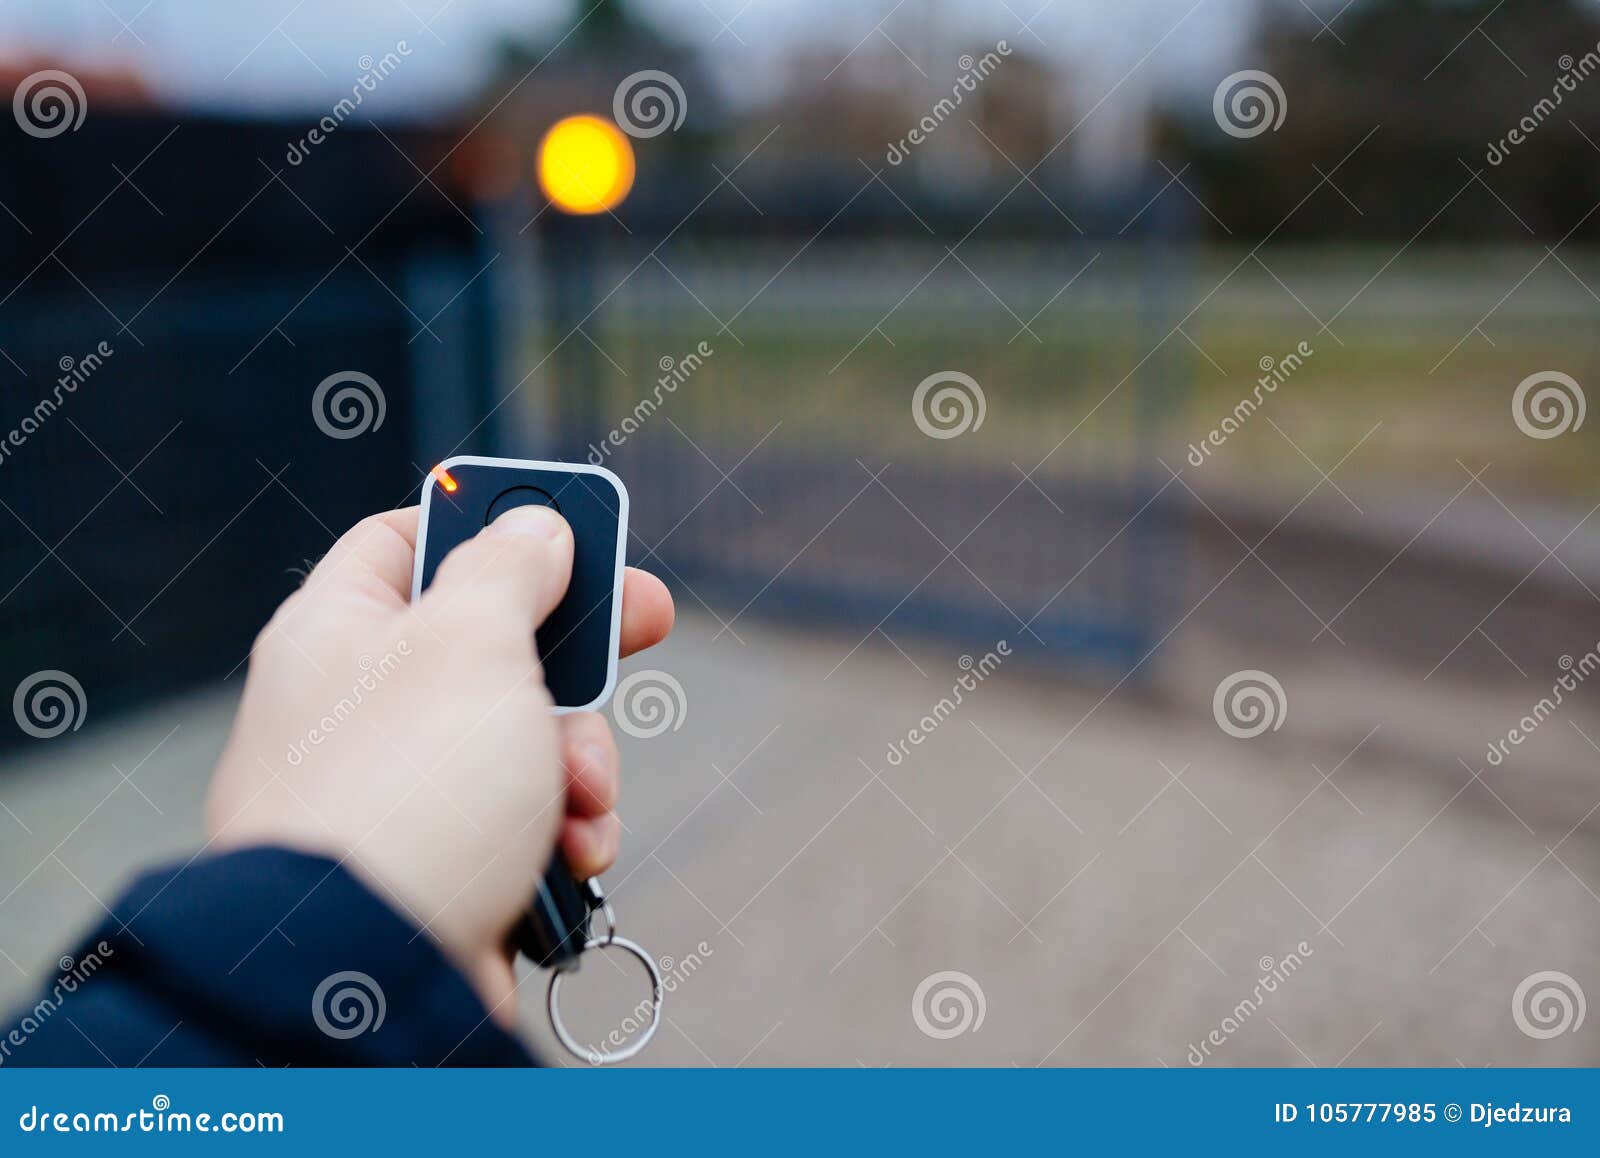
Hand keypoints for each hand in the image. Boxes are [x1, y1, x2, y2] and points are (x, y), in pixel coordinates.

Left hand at [203, 504, 672, 1020]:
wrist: (369, 971)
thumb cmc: (407, 792)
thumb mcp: (472, 641)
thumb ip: (509, 567)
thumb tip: (534, 528)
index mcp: (338, 628)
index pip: (409, 537)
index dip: (494, 523)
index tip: (572, 531)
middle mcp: (357, 705)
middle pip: (491, 640)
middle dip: (577, 659)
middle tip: (641, 630)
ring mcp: (398, 791)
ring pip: (524, 736)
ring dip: (580, 759)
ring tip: (581, 795)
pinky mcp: (439, 864)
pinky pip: (523, 820)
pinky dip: (563, 830)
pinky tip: (572, 853)